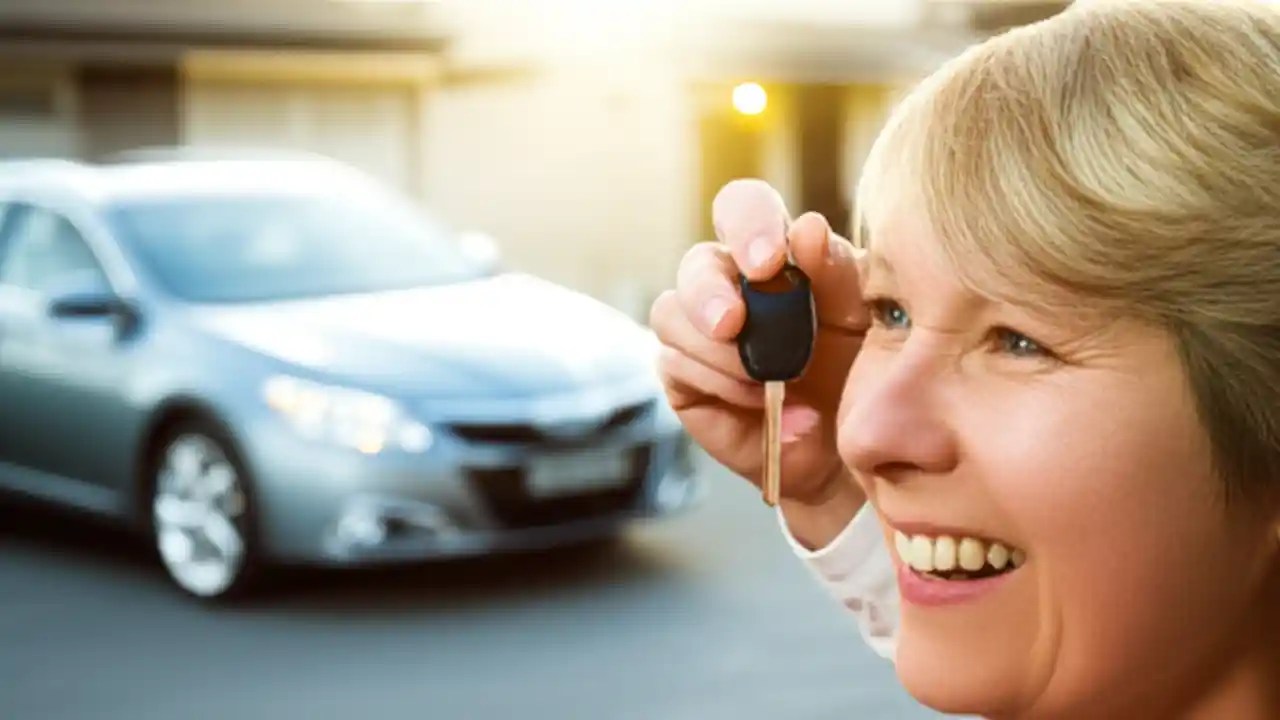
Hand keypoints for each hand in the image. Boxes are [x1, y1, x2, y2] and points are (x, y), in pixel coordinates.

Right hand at [649, 179, 869, 513]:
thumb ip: (838, 272)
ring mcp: (699, 329)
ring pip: (673, 311)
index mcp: (774, 253)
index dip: (747, 223)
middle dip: (709, 291)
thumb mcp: (863, 317)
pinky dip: (716, 382)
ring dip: (716, 349)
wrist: (849, 448)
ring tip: (767, 383)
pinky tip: (757, 400)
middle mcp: (729, 284)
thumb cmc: (860, 371)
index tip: (767, 262)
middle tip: (733, 324)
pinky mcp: (682, 374)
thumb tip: (807, 228)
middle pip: (696, 261)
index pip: (743, 208)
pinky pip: (674, 362)